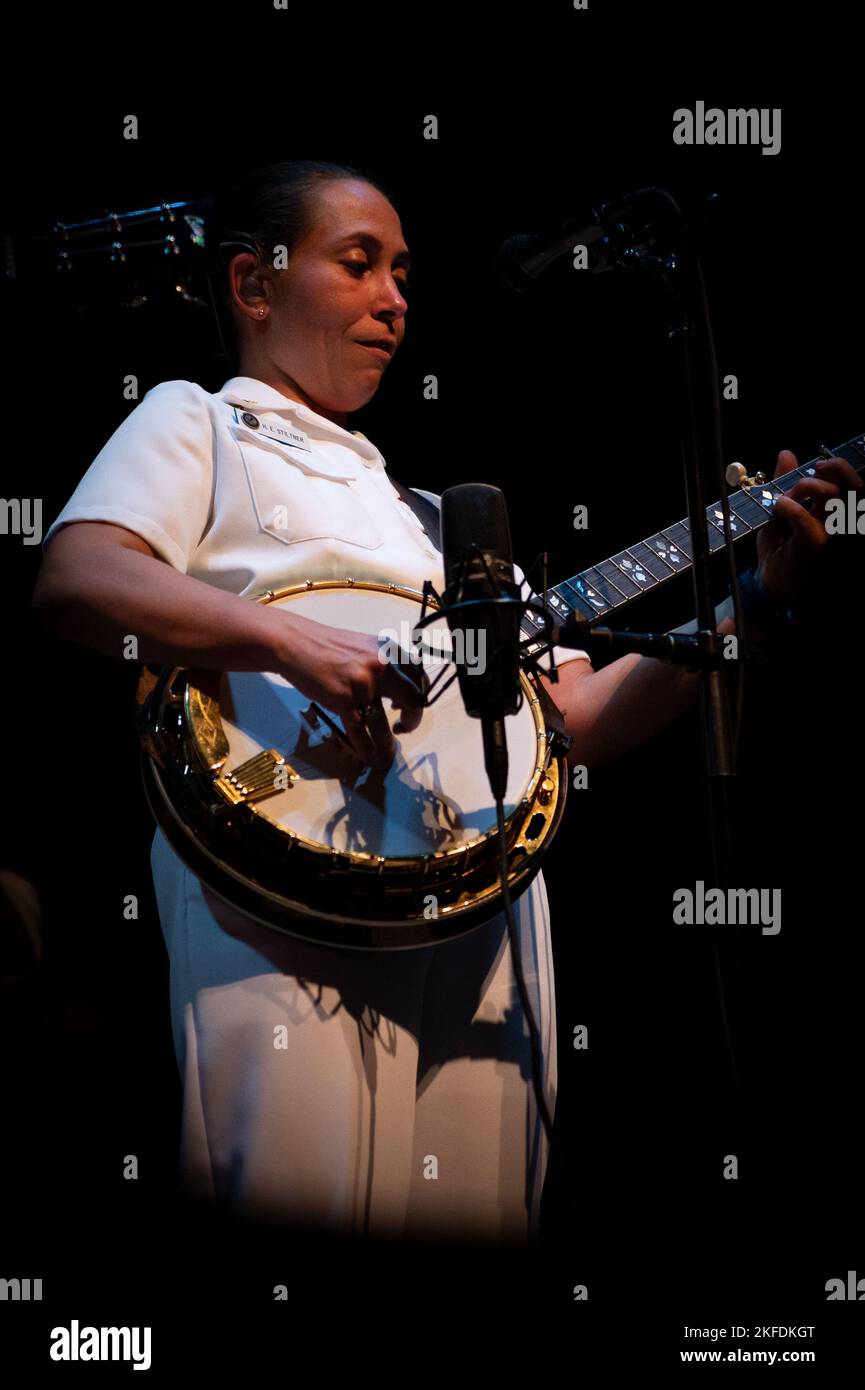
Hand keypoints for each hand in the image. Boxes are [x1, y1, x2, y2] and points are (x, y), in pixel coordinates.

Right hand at [272, 611, 426, 768]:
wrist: (295, 643)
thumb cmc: (328, 646)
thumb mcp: (365, 646)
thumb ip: (384, 664)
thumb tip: (398, 694)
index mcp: (389, 650)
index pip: (419, 678)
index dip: (419, 697)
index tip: (411, 707)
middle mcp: (381, 666)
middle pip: (413, 700)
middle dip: (413, 720)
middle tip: (405, 729)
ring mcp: (362, 684)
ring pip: (383, 723)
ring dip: (388, 742)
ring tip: (387, 752)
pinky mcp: (343, 699)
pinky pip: (360, 731)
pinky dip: (366, 748)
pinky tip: (368, 755)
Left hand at [754, 449, 862, 607]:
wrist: (772, 584)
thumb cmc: (782, 549)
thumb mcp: (784, 510)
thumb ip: (788, 481)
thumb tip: (786, 453)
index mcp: (841, 515)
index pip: (857, 485)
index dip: (841, 467)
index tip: (817, 465)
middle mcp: (843, 525)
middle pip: (856, 487)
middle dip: (834, 469)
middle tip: (810, 472)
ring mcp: (833, 536)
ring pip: (834, 498)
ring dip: (807, 487)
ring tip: (787, 497)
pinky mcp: (814, 546)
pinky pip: (805, 518)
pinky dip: (789, 506)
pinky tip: (779, 508)